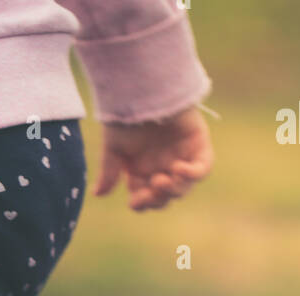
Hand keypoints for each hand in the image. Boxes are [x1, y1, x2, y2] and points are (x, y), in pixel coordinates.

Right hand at [93, 106, 213, 211]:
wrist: (142, 87)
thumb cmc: (125, 114)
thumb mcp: (113, 146)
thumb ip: (108, 172)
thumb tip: (97, 194)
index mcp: (142, 172)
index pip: (145, 199)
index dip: (142, 203)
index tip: (135, 200)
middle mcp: (162, 168)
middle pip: (165, 197)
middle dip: (159, 197)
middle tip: (154, 185)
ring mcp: (181, 158)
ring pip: (183, 187)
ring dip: (174, 188)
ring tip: (163, 179)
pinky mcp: (198, 146)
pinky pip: (202, 169)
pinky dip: (193, 173)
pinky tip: (179, 169)